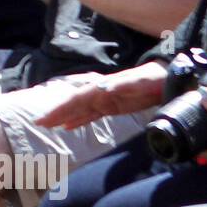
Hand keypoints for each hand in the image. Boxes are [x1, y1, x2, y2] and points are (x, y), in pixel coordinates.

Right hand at [37, 62, 168, 130]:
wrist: (166, 79)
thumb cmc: (152, 79)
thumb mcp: (139, 82)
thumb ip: (122, 85)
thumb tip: (102, 88)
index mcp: (102, 87)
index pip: (77, 99)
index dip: (61, 108)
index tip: (48, 117)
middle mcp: (99, 93)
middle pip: (74, 104)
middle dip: (57, 113)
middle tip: (39, 123)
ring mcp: (104, 100)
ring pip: (79, 110)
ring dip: (64, 117)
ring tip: (49, 125)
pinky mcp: (111, 107)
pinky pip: (90, 115)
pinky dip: (78, 120)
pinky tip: (69, 126)